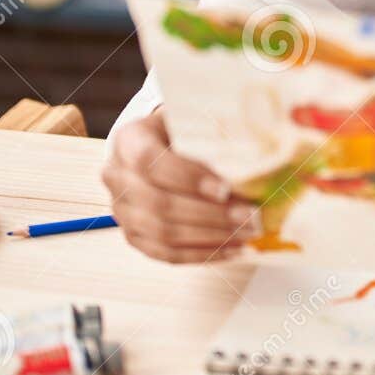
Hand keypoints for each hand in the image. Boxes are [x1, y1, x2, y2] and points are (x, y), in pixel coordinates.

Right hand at [102, 110, 259, 263]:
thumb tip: (258, 156)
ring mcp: (121, 211)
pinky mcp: (134, 237)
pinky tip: (233, 250)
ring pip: (163, 234)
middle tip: (250, 218)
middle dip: (210, 215)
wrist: (156, 148)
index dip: (187, 177)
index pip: (151, 162)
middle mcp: (116, 176)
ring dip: (211, 238)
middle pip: (159, 203)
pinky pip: (166, 254)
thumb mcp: (191, 120)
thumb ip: (212, 133)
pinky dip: (202, 254)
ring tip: (247, 235)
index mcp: (129, 140)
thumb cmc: (180, 132)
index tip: (226, 188)